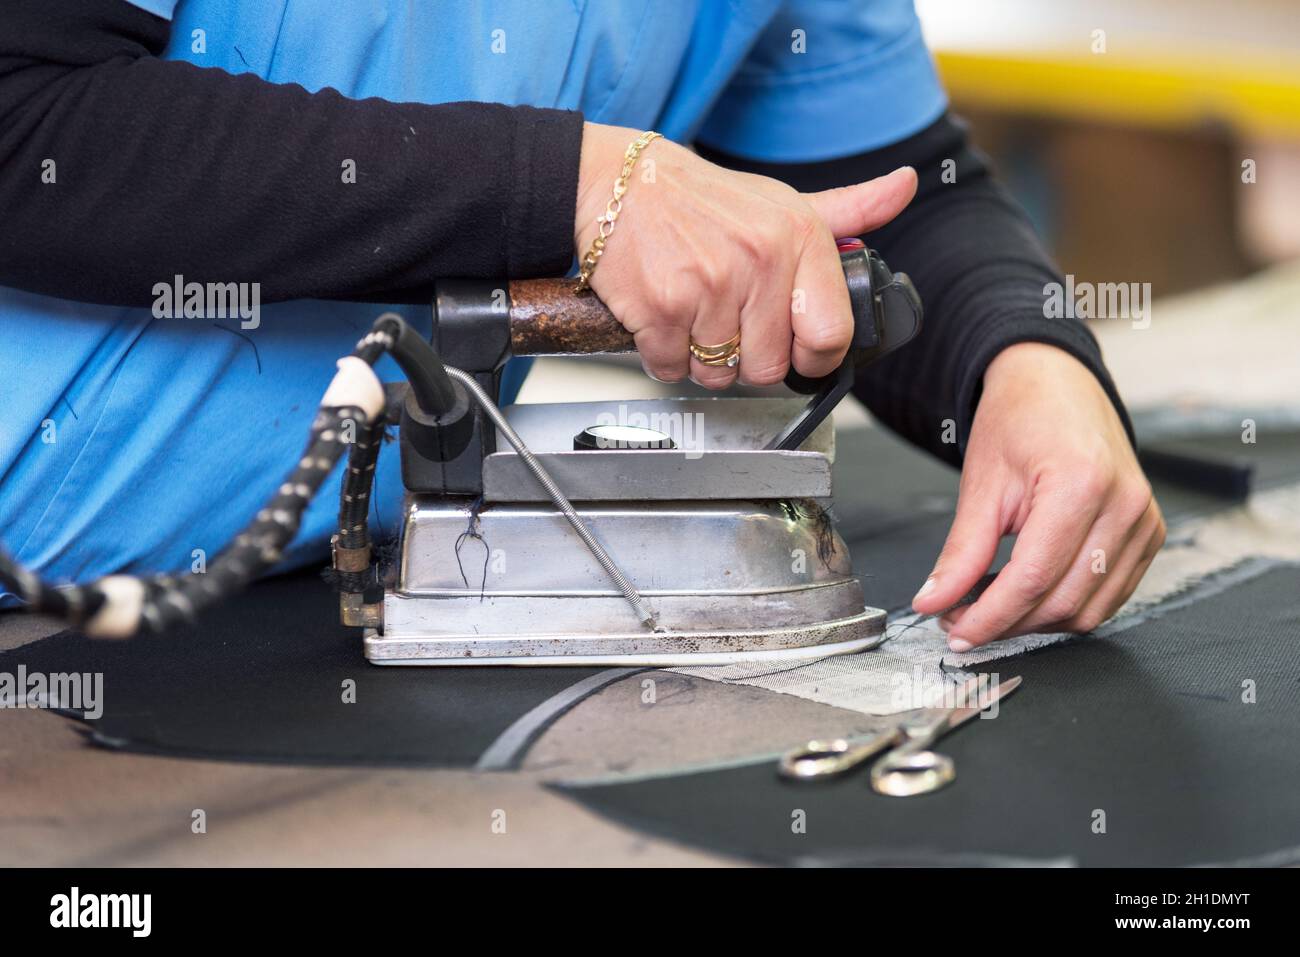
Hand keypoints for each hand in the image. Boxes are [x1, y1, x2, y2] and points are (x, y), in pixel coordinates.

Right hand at [575, 123, 916, 386]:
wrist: (621, 184)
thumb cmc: (702, 200)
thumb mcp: (783, 201)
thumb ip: (848, 210)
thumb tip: (905, 186)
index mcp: (799, 238)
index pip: (830, 335)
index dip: (812, 356)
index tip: (795, 348)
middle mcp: (760, 261)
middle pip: (769, 368)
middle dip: (745, 358)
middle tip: (726, 319)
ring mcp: (710, 286)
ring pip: (718, 375)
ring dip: (701, 359)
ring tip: (693, 312)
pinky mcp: (662, 309)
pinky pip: (671, 369)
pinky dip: (663, 356)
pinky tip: (663, 316)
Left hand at [912, 342, 1165, 650]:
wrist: (1056, 384)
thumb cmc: (1020, 420)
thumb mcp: (981, 484)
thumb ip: (961, 553)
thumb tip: (933, 603)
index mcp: (1080, 485)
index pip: (1032, 580)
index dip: (989, 618)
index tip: (954, 633)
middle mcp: (1124, 506)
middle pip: (1062, 601)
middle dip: (1006, 623)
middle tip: (959, 618)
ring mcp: (1144, 522)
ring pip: (1089, 609)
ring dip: (1035, 621)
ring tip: (989, 604)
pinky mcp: (1149, 533)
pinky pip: (1109, 595)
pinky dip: (1066, 605)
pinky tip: (1027, 593)